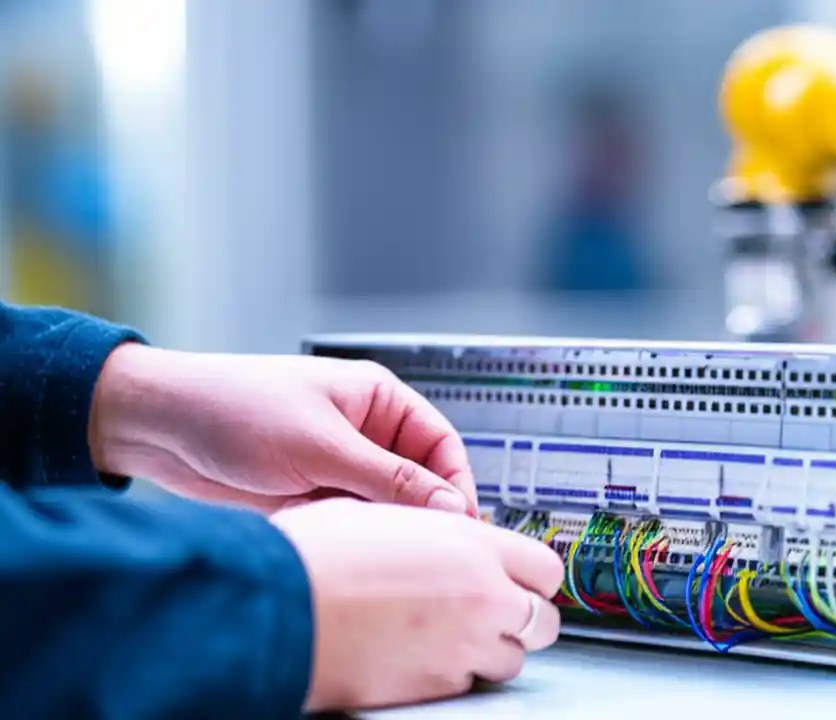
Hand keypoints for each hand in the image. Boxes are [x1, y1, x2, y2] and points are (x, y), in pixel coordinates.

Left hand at [89, 344, 475, 512]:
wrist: (158, 428)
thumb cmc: (235, 408)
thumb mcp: (322, 446)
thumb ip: (389, 479)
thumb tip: (448, 504)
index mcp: (378, 400)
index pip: (440, 444)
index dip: (454, 484)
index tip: (460, 524)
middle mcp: (364, 432)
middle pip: (417, 480)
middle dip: (419, 513)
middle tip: (423, 549)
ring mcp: (336, 464)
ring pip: (383, 506)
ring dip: (380, 527)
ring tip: (374, 547)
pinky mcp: (309, 493)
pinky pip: (348, 520)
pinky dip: (349, 535)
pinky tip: (341, 545)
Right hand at [272, 499, 563, 709]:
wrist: (276, 609)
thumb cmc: (313, 557)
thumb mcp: (381, 516)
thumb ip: (432, 530)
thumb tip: (442, 535)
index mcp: (472, 544)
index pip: (546, 568)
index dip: (533, 577)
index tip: (520, 581)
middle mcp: (481, 596)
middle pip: (543, 622)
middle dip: (523, 620)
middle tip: (494, 615)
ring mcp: (463, 647)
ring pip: (511, 661)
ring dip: (489, 651)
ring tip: (446, 637)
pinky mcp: (437, 688)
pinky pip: (466, 685)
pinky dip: (451, 675)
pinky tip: (416, 656)